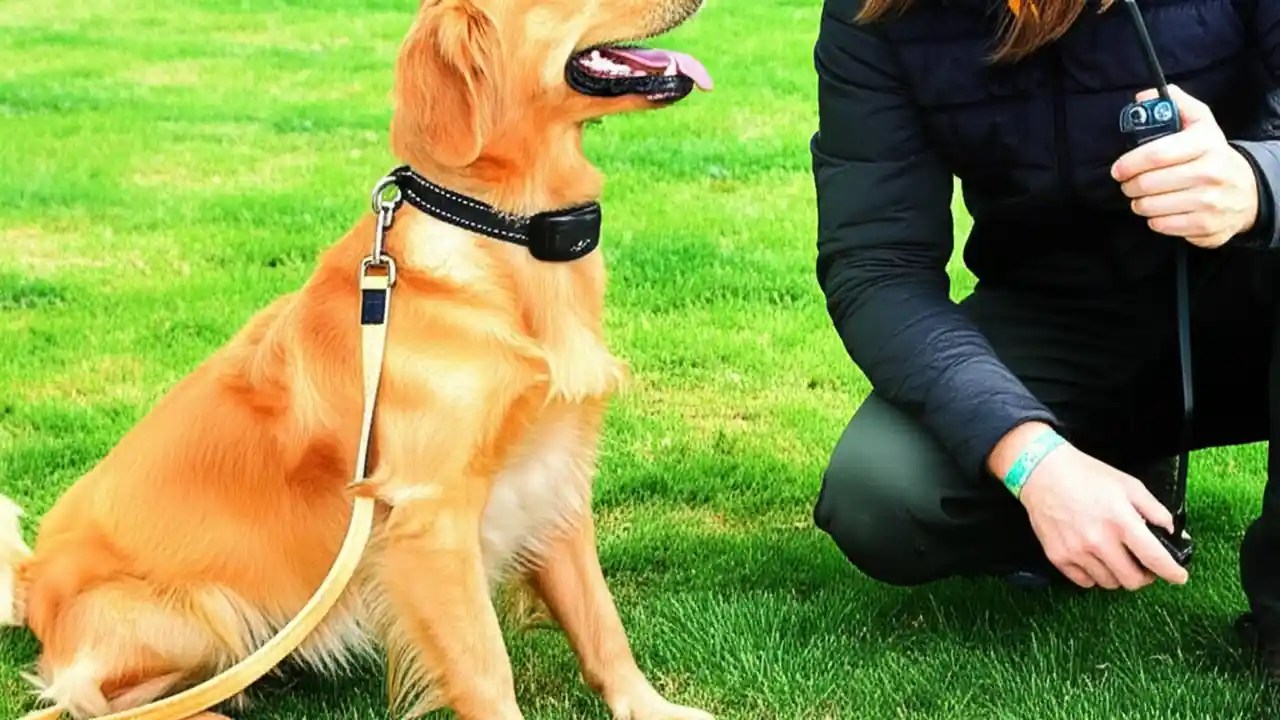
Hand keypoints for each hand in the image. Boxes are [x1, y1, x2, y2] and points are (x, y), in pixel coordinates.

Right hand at [1017, 442, 1189, 589]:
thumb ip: (1154, 510)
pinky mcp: (1058, 556)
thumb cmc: (1086, 475)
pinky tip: (1094, 559)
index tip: (1178, 577)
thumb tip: (1170, 532)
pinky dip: (1094, 575)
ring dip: (1118, 575)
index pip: (1155, 559)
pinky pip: (1085, 581)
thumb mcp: (1129, 485)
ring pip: (1109, 583)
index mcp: (1121, 521)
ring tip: (1114, 558)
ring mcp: (1077, 551)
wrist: (1042, 472)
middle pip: (1132, 580)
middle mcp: (1099, 541)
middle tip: (1143, 566)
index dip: (1172, 573)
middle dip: (1144, 576)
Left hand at [1111, 84, 1258, 248]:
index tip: (1118, 169)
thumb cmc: (1212, 155)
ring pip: (1151, 207)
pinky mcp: (1206, 226)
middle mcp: (1210, 172)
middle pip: (1148, 184)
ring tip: (1143, 197)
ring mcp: (1210, 202)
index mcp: (1206, 144)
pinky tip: (1160, 210)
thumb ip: (1175, 104)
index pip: (1156, 154)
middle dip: (1130, 186)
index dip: (1129, 163)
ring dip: (1139, 203)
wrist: (1247, 191)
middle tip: (1129, 184)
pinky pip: (1162, 226)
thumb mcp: (1201, 123)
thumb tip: (1143, 97)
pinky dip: (1154, 220)